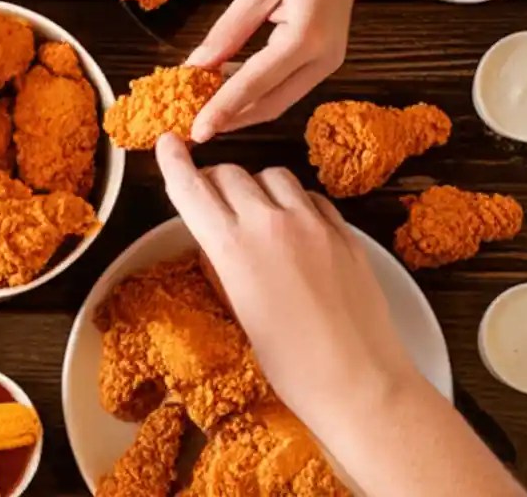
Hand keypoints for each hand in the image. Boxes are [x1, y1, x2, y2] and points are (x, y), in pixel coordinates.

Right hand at [155, 135, 417, 430]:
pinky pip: (311, 197)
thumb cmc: (290, 364)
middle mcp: (270, 224)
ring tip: (257, 211)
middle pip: (229, 173)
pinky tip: (296, 226)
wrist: (359, 381)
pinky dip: (295, 202)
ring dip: (257, 186)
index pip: (192, 189)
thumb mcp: (240, 311)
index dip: (174, 163)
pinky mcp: (345, 232)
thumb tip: (217, 242)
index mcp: (233, 249)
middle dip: (213, 180)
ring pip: (273, 175)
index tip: (167, 143)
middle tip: (212, 198)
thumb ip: (225, 265)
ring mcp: (312, 224)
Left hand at [185, 0, 364, 141]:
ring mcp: (328, 61)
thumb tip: (196, 65)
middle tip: (193, 129)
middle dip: (231, 120)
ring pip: (279, 100)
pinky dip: (255, 91)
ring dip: (242, 108)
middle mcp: (324, 58)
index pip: (254, 85)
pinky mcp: (324, 58)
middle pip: (270, 105)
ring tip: (202, 110)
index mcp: (307, 38)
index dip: (222, 110)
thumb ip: (228, 31)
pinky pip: (285, 85)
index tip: (195, 131)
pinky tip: (225, 88)